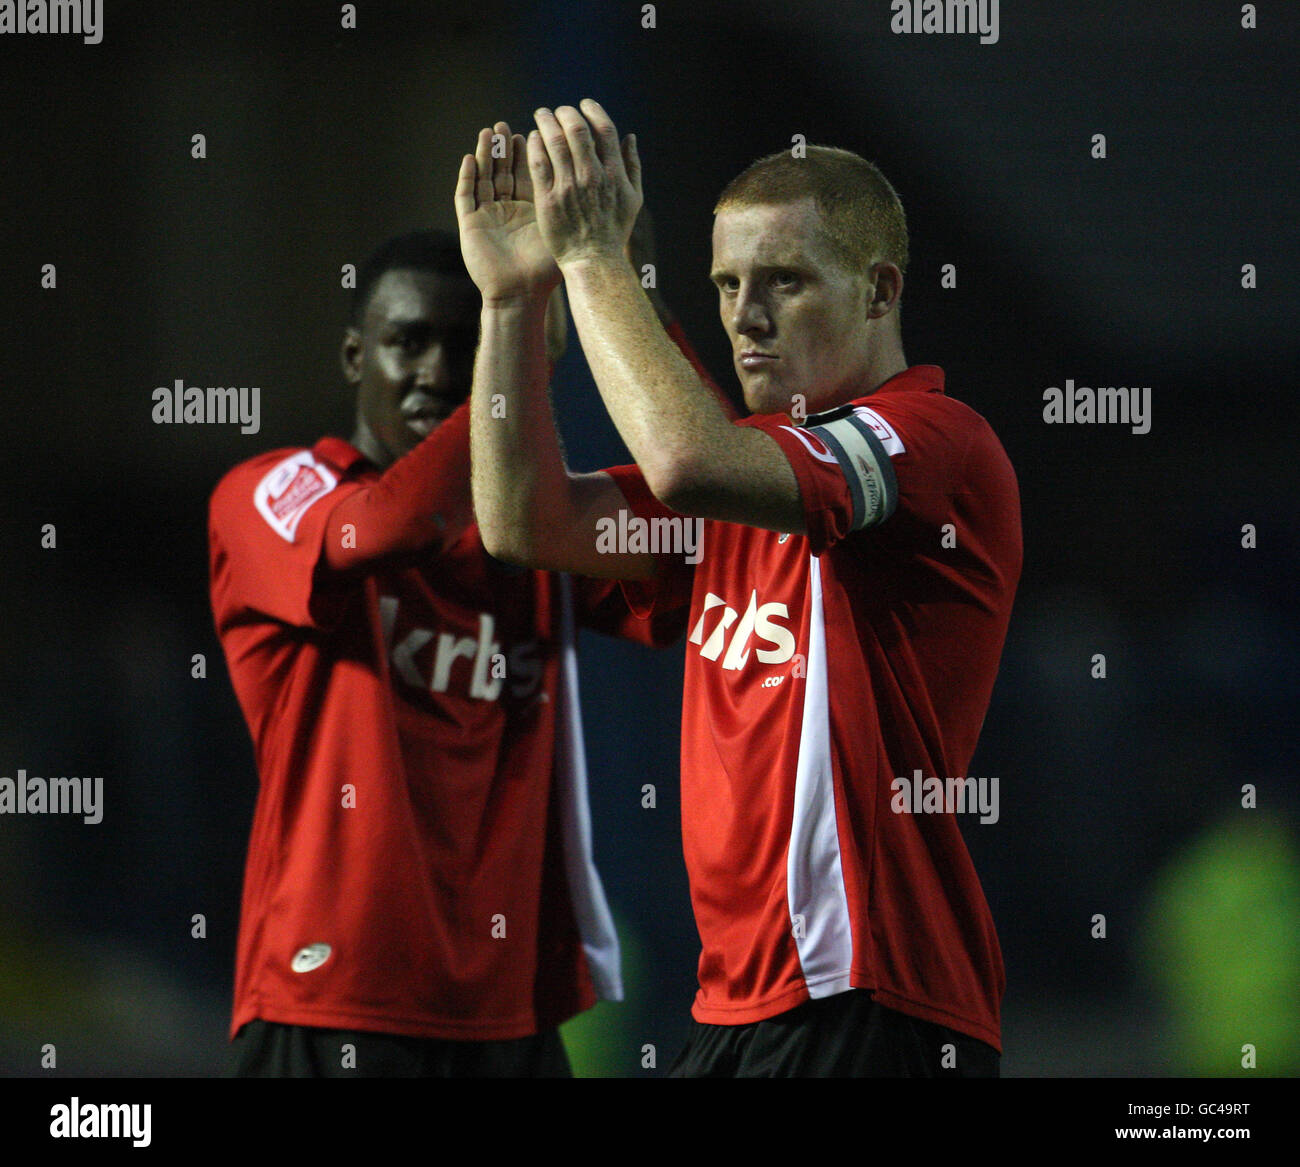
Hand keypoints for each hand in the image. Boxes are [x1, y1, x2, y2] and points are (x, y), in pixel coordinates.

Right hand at [455, 121, 559, 301]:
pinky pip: (465, 196)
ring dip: (485, 155)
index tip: (534, 130)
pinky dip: (467, 177)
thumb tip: (598, 186)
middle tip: (507, 125)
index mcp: (529, 209)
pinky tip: (470, 158)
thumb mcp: (562, 233)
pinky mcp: (470, 224)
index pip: (528, 173)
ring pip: (483, 177)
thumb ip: (573, 209)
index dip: (529, 152)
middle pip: (503, 171)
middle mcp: (507, 209)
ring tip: (489, 132)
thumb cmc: (545, 271)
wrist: (521, 295)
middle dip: (505, 148)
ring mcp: (487, 215)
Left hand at [528, 99, 641, 268]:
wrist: (593, 262)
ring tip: (542, 116)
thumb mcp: (633, 199)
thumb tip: (629, 136)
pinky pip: (538, 162)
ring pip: (554, 141)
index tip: (583, 105)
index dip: (593, 110)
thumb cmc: (613, 232)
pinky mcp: (548, 199)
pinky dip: (535, 145)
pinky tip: (533, 139)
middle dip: (566, 113)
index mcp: (614, 175)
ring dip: (546, 122)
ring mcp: (568, 188)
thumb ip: (632, 166)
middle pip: (577, 130)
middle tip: (558, 111)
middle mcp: (592, 177)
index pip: (604, 130)